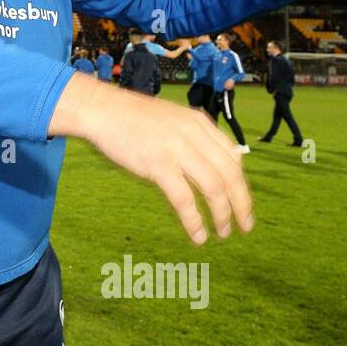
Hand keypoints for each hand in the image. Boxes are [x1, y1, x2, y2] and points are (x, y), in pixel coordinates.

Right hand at [49, 73, 252, 244]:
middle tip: (245, 226)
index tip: (242, 203)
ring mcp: (176, 148)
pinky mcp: (157, 163)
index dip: (241, 185)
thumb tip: (213, 164)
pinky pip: (184, 198)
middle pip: (230, 174)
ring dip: (222, 215)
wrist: (101, 109)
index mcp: (200, 123)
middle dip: (242, 204)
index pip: (233, 157)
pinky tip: (198, 236)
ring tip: (222, 233)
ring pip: (213, 188)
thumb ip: (194, 138)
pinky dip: (194, 220)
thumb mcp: (172, 120)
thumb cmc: (132, 118)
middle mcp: (194, 134)